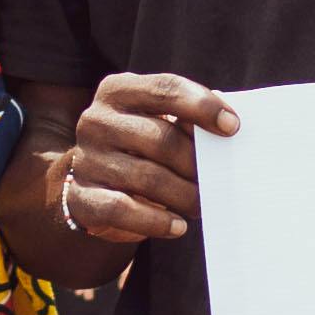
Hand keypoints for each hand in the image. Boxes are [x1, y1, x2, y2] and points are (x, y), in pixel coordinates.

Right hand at [55, 73, 237, 243]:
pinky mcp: (82, 197)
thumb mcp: (159, 122)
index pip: (164, 88)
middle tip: (219, 180)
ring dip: (184, 195)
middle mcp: (96, 120)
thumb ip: (188, 119)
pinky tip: (178, 226)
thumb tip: (228, 125)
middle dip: (196, 162)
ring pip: (147, 177)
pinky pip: (123, 209)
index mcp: (118, 90)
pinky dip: (157, 221)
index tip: (233, 126)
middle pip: (160, 138)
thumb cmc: (142, 147)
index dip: (201, 105)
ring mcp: (86, 159)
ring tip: (201, 204)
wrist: (98, 184)